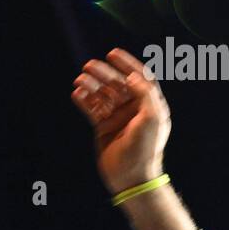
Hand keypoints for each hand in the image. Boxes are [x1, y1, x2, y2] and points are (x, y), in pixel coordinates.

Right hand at [70, 48, 171, 193]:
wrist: (131, 176)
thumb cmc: (145, 148)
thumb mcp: (151, 118)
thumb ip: (145, 94)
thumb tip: (133, 76)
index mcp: (151, 106)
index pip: (140, 79)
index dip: (128, 64)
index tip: (112, 53)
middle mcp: (135, 110)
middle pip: (118, 85)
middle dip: (104, 74)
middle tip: (89, 66)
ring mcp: (119, 118)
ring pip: (103, 95)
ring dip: (92, 86)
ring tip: (80, 80)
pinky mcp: (105, 128)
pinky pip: (92, 109)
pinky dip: (84, 101)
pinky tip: (77, 93)